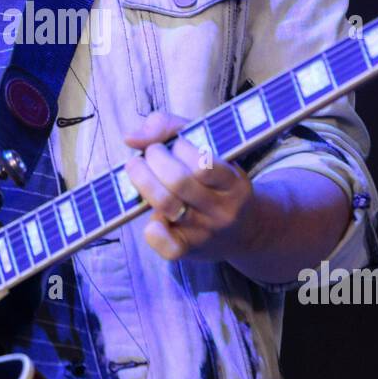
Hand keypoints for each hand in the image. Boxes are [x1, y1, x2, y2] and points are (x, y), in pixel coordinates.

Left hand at [122, 109, 259, 263]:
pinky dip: (153, 231)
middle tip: (148, 155)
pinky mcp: (189, 250)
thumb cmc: (217, 180)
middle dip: (153, 160)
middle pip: (178, 181)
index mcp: (233, 182)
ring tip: (139, 170)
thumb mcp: (209, 147)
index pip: (203, 164)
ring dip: (143, 181)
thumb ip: (170, 127)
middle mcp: (222, 209)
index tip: (170, 144)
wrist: (247, 232)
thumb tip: (130, 138)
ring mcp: (205, 232)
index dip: (178, 147)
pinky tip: (152, 218)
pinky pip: (167, 247)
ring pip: (166, 205)